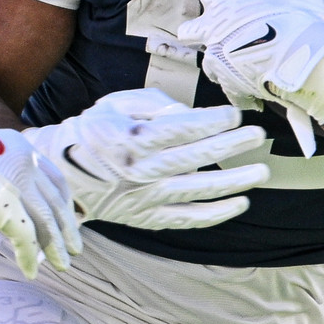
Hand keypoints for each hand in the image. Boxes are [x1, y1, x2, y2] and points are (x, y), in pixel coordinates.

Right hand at [0, 129, 76, 278]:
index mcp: (20, 148)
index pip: (53, 178)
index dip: (63, 202)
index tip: (69, 218)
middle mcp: (26, 163)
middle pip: (56, 201)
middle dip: (67, 227)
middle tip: (75, 247)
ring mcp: (18, 184)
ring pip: (48, 222)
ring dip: (57, 247)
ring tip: (64, 266)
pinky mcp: (5, 206)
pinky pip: (27, 239)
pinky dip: (31, 257)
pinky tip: (32, 272)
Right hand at [24, 89, 269, 231]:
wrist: (62, 175)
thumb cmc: (94, 133)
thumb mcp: (116, 105)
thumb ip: (154, 105)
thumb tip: (189, 113)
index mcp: (134, 139)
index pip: (184, 129)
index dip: (214, 121)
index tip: (234, 114)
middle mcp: (143, 170)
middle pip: (198, 158)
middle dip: (233, 145)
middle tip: (257, 136)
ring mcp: (147, 198)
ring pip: (200, 191)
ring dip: (235, 182)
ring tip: (261, 172)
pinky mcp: (149, 217)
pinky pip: (189, 218)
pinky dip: (216, 213)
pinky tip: (240, 203)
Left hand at [174, 0, 323, 156]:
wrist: (300, 64)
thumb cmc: (295, 20)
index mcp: (224, 4)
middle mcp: (214, 33)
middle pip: (190, 31)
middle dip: (191, 29)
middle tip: (192, 28)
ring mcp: (221, 63)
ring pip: (210, 62)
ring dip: (219, 60)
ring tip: (233, 61)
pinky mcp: (233, 86)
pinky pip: (232, 89)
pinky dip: (240, 88)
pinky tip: (249, 89)